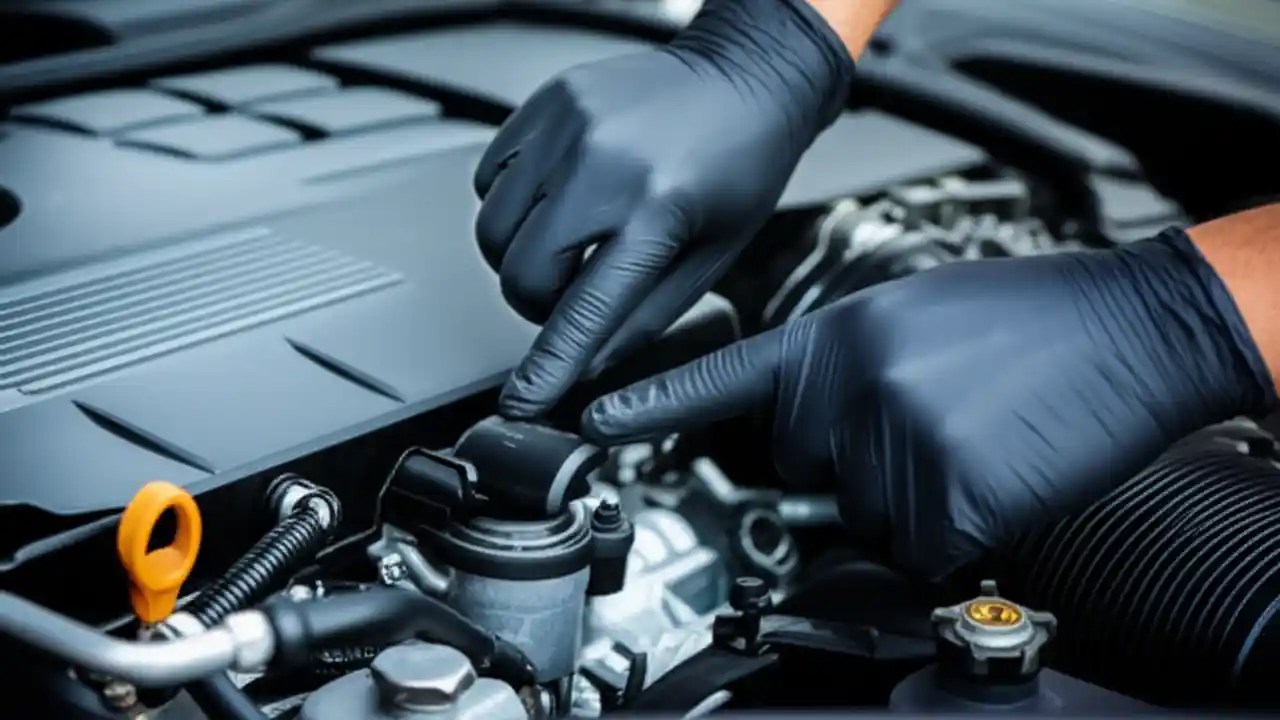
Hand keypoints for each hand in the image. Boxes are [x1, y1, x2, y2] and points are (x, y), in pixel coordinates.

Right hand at [473, 0, 853, 418]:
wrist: (743, 76)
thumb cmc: (741, 162)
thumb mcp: (710, 257)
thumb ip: (643, 317)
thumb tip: (587, 363)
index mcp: (656, 209)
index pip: (583, 309)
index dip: (548, 365)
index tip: (523, 400)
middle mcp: (602, 164)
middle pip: (518, 273)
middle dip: (538, 304)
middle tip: (575, 292)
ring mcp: (566, 127)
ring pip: (492, 229)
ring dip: (519, 257)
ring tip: (567, 243)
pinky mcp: (546, 103)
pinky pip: (489, 177)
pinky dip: (510, 205)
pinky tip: (554, 201)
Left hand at [583, 230, 1276, 578]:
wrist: (1127, 327)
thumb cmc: (1026, 321)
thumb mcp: (909, 318)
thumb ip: (842, 368)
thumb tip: (811, 423)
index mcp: (832, 335)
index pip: (721, 376)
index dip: (652, 402)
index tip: (591, 418)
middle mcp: (844, 387)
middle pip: (803, 469)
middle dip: (854, 459)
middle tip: (928, 415)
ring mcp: (888, 445)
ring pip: (866, 515)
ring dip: (913, 493)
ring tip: (971, 432)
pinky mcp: (940, 501)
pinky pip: (920, 547)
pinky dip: (956, 528)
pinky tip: (991, 470)